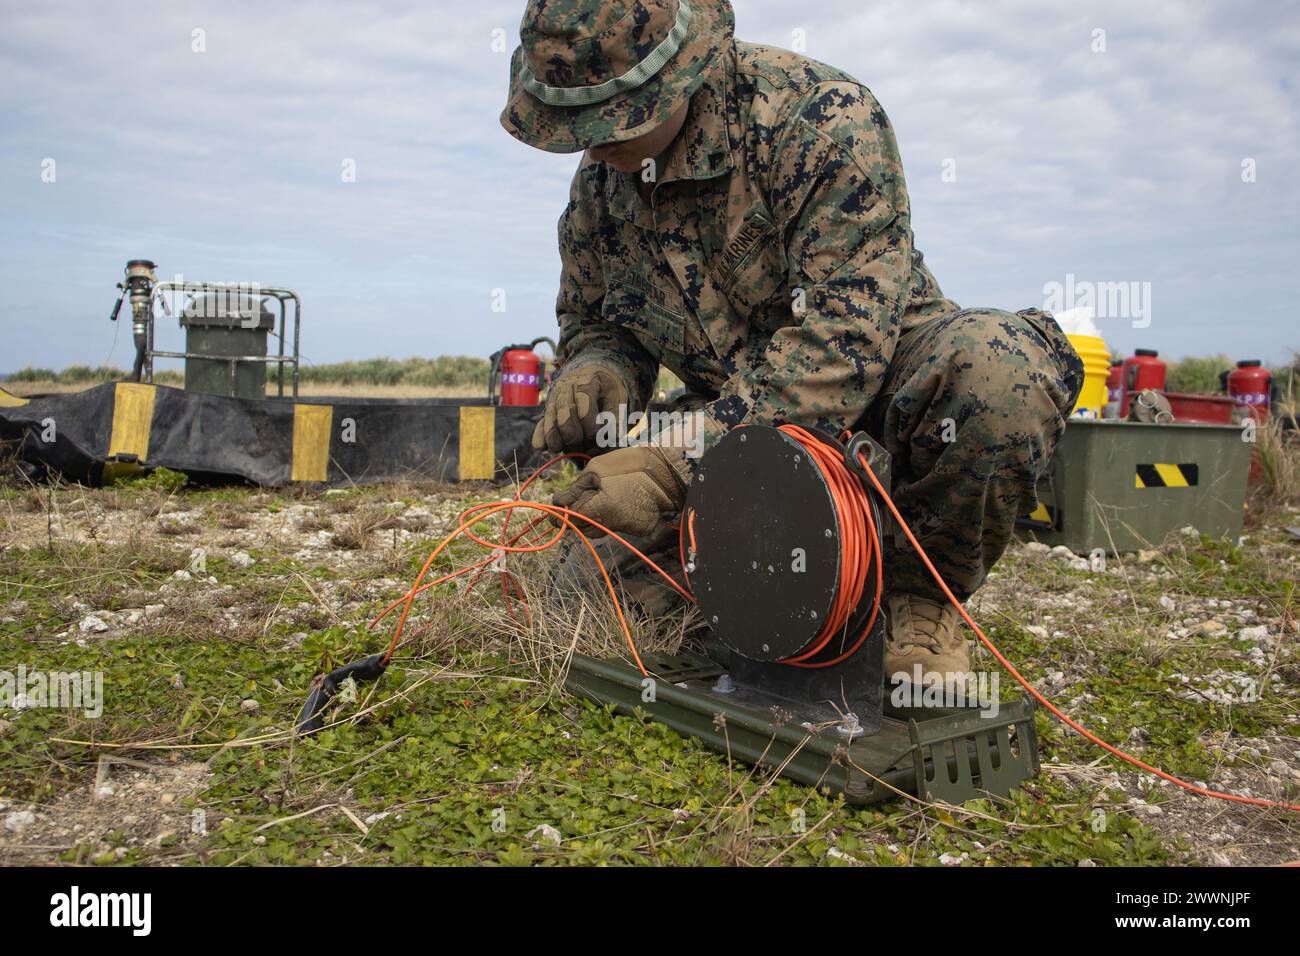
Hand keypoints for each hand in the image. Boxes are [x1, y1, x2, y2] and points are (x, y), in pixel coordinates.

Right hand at [532, 364, 629, 453]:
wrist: (591, 372)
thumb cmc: (606, 387)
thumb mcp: (617, 394)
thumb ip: (617, 415)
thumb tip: (614, 438)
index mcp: (586, 383)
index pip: (584, 410)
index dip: (591, 428)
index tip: (599, 436)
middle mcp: (566, 389)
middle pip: (564, 416)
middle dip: (573, 435)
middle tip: (583, 445)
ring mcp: (554, 399)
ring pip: (550, 421)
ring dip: (555, 439)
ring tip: (562, 449)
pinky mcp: (547, 409)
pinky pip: (540, 424)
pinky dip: (540, 437)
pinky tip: (543, 448)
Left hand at [552, 445, 687, 537]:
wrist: (665, 470)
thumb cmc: (629, 465)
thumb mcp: (596, 469)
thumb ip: (576, 489)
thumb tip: (559, 501)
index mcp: (599, 510)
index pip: (570, 520)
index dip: (559, 516)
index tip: (553, 512)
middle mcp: (612, 525)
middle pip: (583, 530)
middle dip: (574, 519)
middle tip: (573, 504)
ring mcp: (626, 529)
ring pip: (600, 530)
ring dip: (592, 520)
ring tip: (595, 501)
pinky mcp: (639, 529)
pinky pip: (618, 527)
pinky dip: (612, 518)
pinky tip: (616, 504)